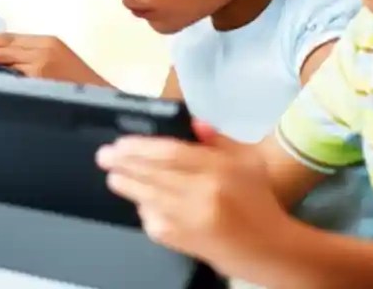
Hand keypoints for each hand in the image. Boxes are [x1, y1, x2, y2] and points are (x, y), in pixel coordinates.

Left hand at [0, 33, 106, 84]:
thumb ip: (35, 61)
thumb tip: (5, 63)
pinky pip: (13, 72)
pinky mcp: (40, 74)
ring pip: (7, 56)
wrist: (103, 98)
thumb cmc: (80, 86)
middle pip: (7, 44)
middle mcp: (44, 46)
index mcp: (49, 42)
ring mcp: (41, 60)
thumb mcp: (58, 65)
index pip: (13, 38)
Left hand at [96, 119, 290, 273]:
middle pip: (153, 173)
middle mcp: (203, 194)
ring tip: (114, 176)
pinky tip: (141, 202)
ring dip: (126, 185)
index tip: (121, 143)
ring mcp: (191, 220)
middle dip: (123, 163)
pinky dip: (144, 211)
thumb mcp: (247, 163)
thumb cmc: (256, 200)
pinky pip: (153, 222)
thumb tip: (192, 122)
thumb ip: (217, 140)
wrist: (268, 249)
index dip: (140, 147)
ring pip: (147, 198)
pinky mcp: (183, 242)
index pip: (170, 153)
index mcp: (220, 169)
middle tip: (104, 156)